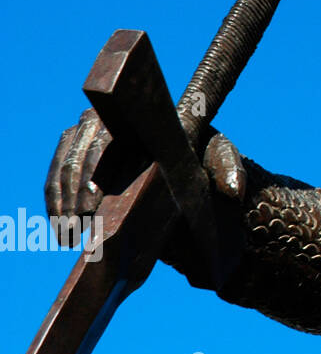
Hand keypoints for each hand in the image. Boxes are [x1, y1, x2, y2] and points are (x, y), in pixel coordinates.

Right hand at [46, 108, 246, 241]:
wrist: (189, 177)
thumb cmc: (206, 162)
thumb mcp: (221, 162)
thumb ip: (229, 170)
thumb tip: (233, 190)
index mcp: (142, 119)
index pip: (107, 138)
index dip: (94, 170)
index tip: (92, 207)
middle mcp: (112, 122)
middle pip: (79, 152)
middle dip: (75, 191)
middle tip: (79, 226)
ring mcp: (90, 138)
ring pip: (64, 165)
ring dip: (60, 200)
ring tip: (68, 234)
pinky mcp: (79, 158)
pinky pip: (56, 176)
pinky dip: (54, 201)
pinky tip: (61, 229)